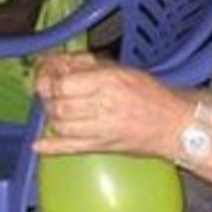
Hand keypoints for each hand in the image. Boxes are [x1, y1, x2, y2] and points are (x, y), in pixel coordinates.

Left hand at [32, 53, 191, 157]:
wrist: (173, 125)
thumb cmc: (150, 94)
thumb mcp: (122, 70)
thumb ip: (90, 65)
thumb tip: (60, 64)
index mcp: (109, 82)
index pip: (65, 83)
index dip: (51, 79)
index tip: (51, 77)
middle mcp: (103, 105)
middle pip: (59, 105)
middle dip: (48, 98)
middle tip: (50, 93)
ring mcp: (101, 129)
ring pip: (60, 125)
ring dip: (51, 117)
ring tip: (54, 110)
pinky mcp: (101, 147)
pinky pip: (69, 148)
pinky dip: (51, 147)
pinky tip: (37, 145)